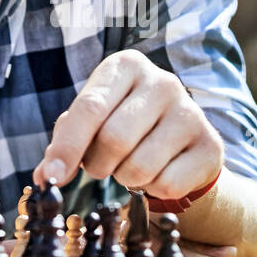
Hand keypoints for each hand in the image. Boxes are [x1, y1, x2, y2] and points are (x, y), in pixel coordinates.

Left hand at [33, 50, 223, 200]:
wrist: (181, 144)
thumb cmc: (124, 127)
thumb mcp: (92, 123)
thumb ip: (64, 144)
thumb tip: (45, 177)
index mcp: (127, 66)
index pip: (90, 107)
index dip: (67, 146)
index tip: (52, 177)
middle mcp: (163, 82)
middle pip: (113, 140)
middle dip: (98, 165)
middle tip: (102, 166)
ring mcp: (191, 112)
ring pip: (139, 167)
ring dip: (126, 179)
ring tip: (132, 165)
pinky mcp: (211, 145)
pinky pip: (166, 185)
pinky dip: (153, 190)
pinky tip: (159, 172)